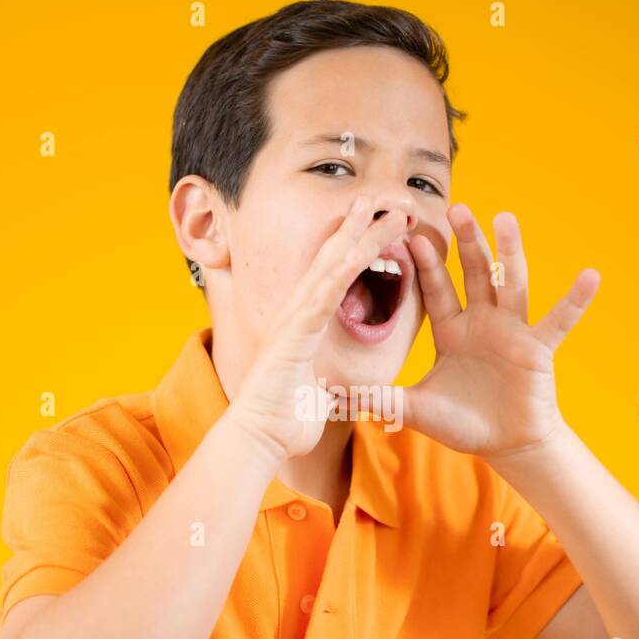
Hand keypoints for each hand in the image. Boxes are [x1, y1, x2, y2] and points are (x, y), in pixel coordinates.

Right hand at [225, 195, 409, 463]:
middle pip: (330, 261)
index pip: (331, 278)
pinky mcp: (294, 336)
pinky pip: (323, 298)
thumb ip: (330, 382)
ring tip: (379, 210)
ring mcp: (293, 322)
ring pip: (331, 270)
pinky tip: (359, 249)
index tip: (370, 223)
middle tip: (377, 198)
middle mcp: (297, 315)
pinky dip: (341, 272)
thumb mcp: (319, 394)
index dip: (350, 247)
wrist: (258, 440)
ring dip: (357, 238)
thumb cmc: (285, 421)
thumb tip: (344, 388)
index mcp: (304, 326)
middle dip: (355, 228)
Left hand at [399, 203, 599, 461]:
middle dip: (464, 242)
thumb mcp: (414, 409)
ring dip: (509, 253)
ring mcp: (513, 331)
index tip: (409, 234)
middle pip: (473, 274)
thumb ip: (378, 398)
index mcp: (452, 332)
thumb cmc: (463, 424)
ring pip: (510, 284)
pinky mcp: (538, 348)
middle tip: (454, 207)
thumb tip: (333, 395)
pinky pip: (559, 320)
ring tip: (505, 218)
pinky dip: (575, 300)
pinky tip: (591, 276)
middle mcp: (482, 323)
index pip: (436, 291)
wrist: (506, 446)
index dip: (425, 265)